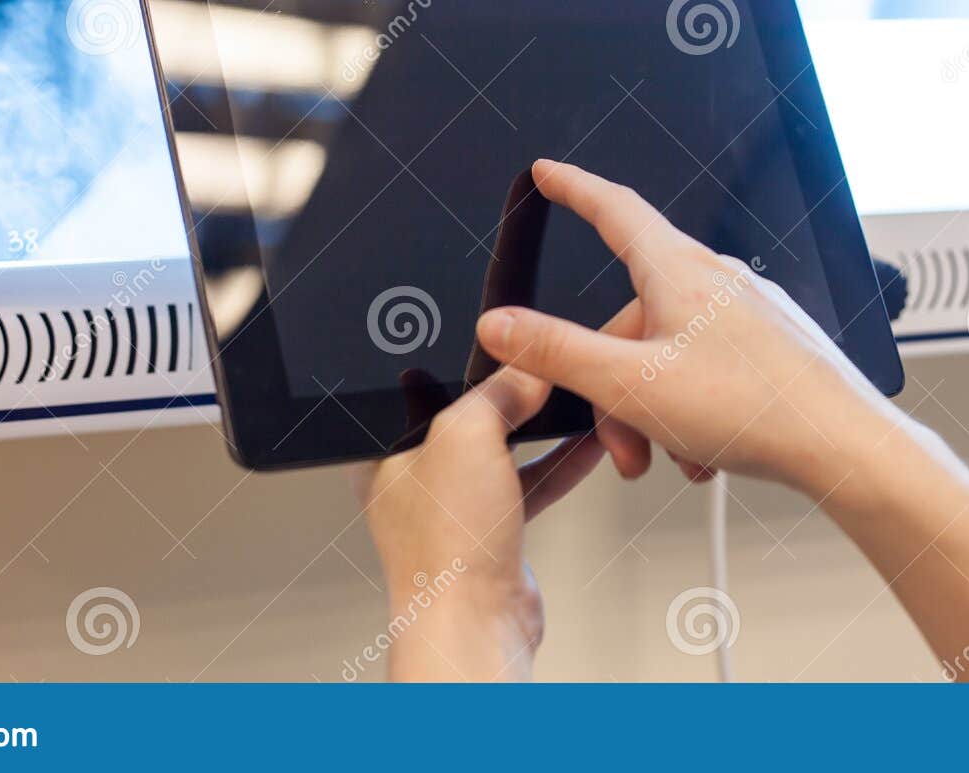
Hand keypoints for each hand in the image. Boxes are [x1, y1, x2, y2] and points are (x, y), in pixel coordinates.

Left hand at [355, 365, 604, 680]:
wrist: (475, 622)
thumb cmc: (442, 547)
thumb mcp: (466, 434)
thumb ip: (496, 391)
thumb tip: (526, 370)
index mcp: (382, 448)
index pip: (424, 384)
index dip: (460, 362)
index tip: (501, 345)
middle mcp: (414, 476)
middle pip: (469, 414)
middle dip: (509, 394)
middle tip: (541, 369)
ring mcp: (454, 505)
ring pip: (502, 448)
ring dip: (541, 427)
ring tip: (572, 397)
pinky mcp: (490, 528)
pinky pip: (528, 482)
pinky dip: (557, 463)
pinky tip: (586, 443)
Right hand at [473, 160, 904, 503]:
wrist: (843, 445)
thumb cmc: (754, 408)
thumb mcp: (630, 384)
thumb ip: (556, 353)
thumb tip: (499, 324)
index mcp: (678, 272)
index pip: (614, 209)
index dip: (573, 189)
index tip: (549, 174)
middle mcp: (716, 281)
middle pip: (632, 317)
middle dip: (612, 385)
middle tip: (619, 446)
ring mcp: (748, 314)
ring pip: (668, 353)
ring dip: (653, 409)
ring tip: (671, 456)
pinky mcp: (772, 349)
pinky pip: (709, 371)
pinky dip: (693, 412)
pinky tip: (704, 454)